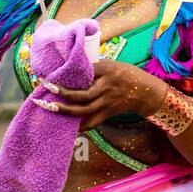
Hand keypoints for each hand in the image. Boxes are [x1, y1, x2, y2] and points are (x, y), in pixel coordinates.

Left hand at [36, 60, 165, 131]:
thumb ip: (94, 68)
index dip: (69, 74)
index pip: (85, 71)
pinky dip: (81, 125)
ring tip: (52, 108)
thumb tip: (72, 71)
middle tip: (48, 90)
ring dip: (67, 110)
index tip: (53, 74)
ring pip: (85, 110)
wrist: (144, 91)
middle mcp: (106, 87)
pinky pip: (93, 122)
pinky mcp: (108, 112)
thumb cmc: (126, 74)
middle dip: (63, 94)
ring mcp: (107, 102)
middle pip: (82, 94)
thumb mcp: (111, 65)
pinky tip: (69, 126)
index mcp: (106, 70)